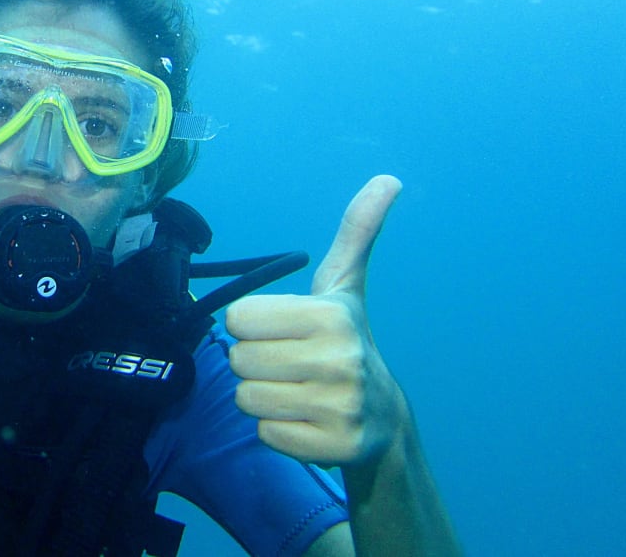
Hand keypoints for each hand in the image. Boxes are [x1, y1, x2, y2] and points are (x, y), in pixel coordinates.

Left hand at [226, 176, 408, 466]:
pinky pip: (265, 436)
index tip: (281, 332)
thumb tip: (388, 179)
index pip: (238, 319)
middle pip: (238, 360)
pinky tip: (305, 420)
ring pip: (247, 399)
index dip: (252, 327)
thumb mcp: (347, 287)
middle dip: (256, 364)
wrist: (382, 420)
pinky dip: (277, 431)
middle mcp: (339, 360)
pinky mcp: (333, 447)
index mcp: (331, 315)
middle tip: (289, 365)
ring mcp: (339, 407)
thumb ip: (357, 232)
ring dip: (263, 398)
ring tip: (297, 391)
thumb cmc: (346, 342)